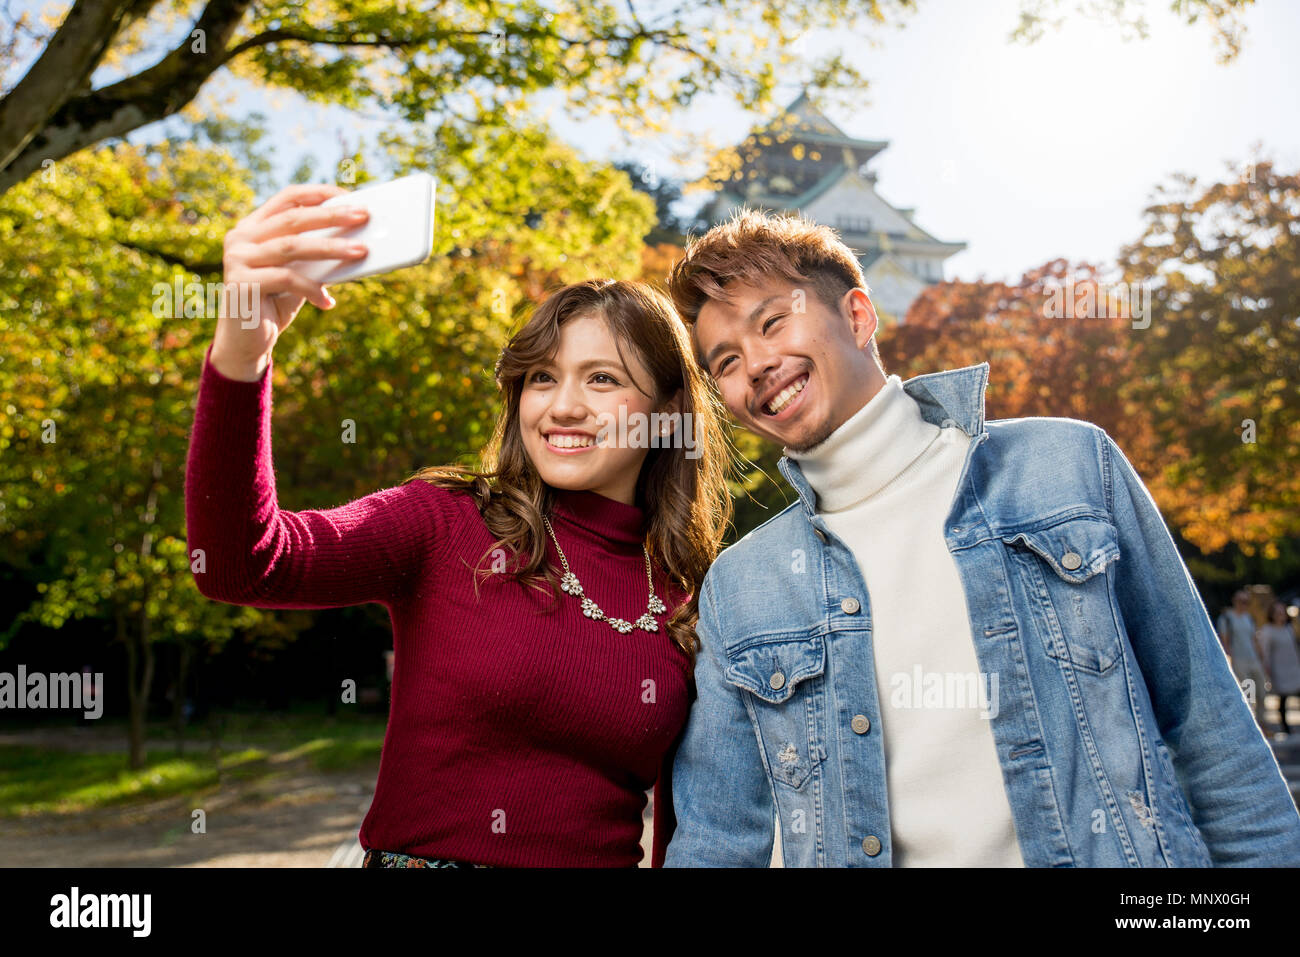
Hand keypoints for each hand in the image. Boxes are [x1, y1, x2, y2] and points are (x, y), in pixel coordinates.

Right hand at [211, 184, 369, 377]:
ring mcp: (237, 259)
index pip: (287, 198)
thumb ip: (313, 255)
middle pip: (293, 219)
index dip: (319, 193)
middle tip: (363, 216)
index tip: (349, 195)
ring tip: (360, 251)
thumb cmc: (276, 302)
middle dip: (331, 216)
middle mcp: (241, 237)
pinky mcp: (240, 283)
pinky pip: (286, 280)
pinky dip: (312, 289)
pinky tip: (328, 302)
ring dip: (331, 248)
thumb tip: (356, 240)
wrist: (245, 342)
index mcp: (253, 226)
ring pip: (292, 246)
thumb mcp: (297, 273)